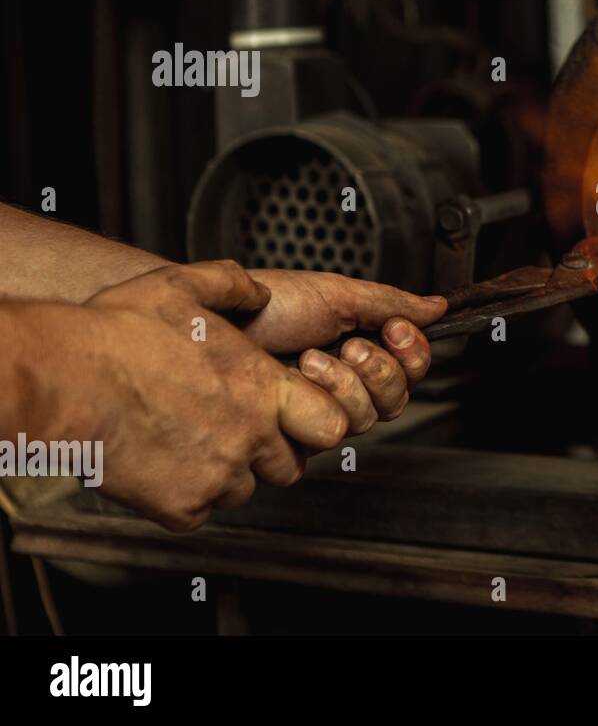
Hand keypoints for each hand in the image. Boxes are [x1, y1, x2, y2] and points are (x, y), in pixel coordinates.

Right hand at [55, 261, 352, 530]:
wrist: (64, 381)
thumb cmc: (118, 332)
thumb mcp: (182, 286)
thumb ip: (232, 286)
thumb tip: (260, 293)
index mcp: (263, 388)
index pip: (330, 423)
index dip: (315, 420)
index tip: (293, 413)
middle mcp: (250, 436)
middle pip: (290, 464)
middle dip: (271, 452)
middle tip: (237, 432)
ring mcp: (218, 476)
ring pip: (245, 490)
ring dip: (227, 472)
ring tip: (191, 441)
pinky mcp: (181, 506)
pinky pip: (200, 512)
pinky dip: (186, 496)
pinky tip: (163, 464)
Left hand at [240, 270, 445, 430]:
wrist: (216, 320)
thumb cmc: (267, 305)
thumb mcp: (337, 294)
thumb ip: (391, 303)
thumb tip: (437, 306)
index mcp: (363, 347)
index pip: (411, 367)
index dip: (412, 353)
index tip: (395, 329)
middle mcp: (347, 382)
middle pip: (398, 397)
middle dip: (379, 369)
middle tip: (351, 344)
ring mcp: (322, 410)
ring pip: (369, 417)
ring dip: (346, 383)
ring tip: (312, 357)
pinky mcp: (298, 434)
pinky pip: (334, 433)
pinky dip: (323, 399)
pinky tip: (298, 375)